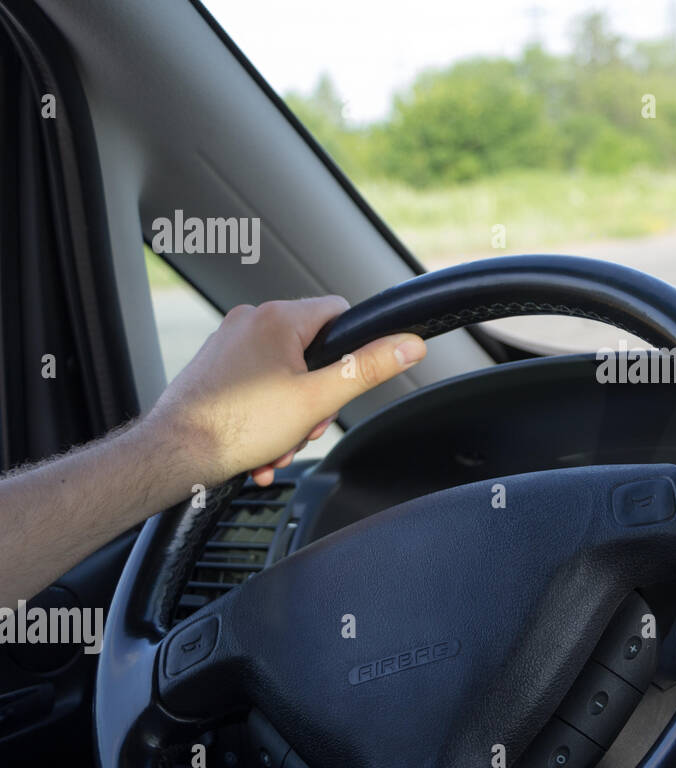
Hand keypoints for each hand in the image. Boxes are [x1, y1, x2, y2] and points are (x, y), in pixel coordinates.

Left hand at [144, 296, 425, 486]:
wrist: (173, 453)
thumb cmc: (236, 426)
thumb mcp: (318, 400)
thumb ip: (367, 368)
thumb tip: (409, 345)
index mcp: (278, 319)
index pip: (340, 313)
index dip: (351, 351)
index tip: (341, 385)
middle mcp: (250, 322)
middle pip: (312, 352)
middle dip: (316, 398)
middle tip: (305, 427)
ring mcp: (229, 344)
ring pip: (285, 375)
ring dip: (291, 416)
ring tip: (276, 445)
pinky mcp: (214, 368)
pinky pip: (257, 387)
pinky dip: (265, 417)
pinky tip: (260, 448)